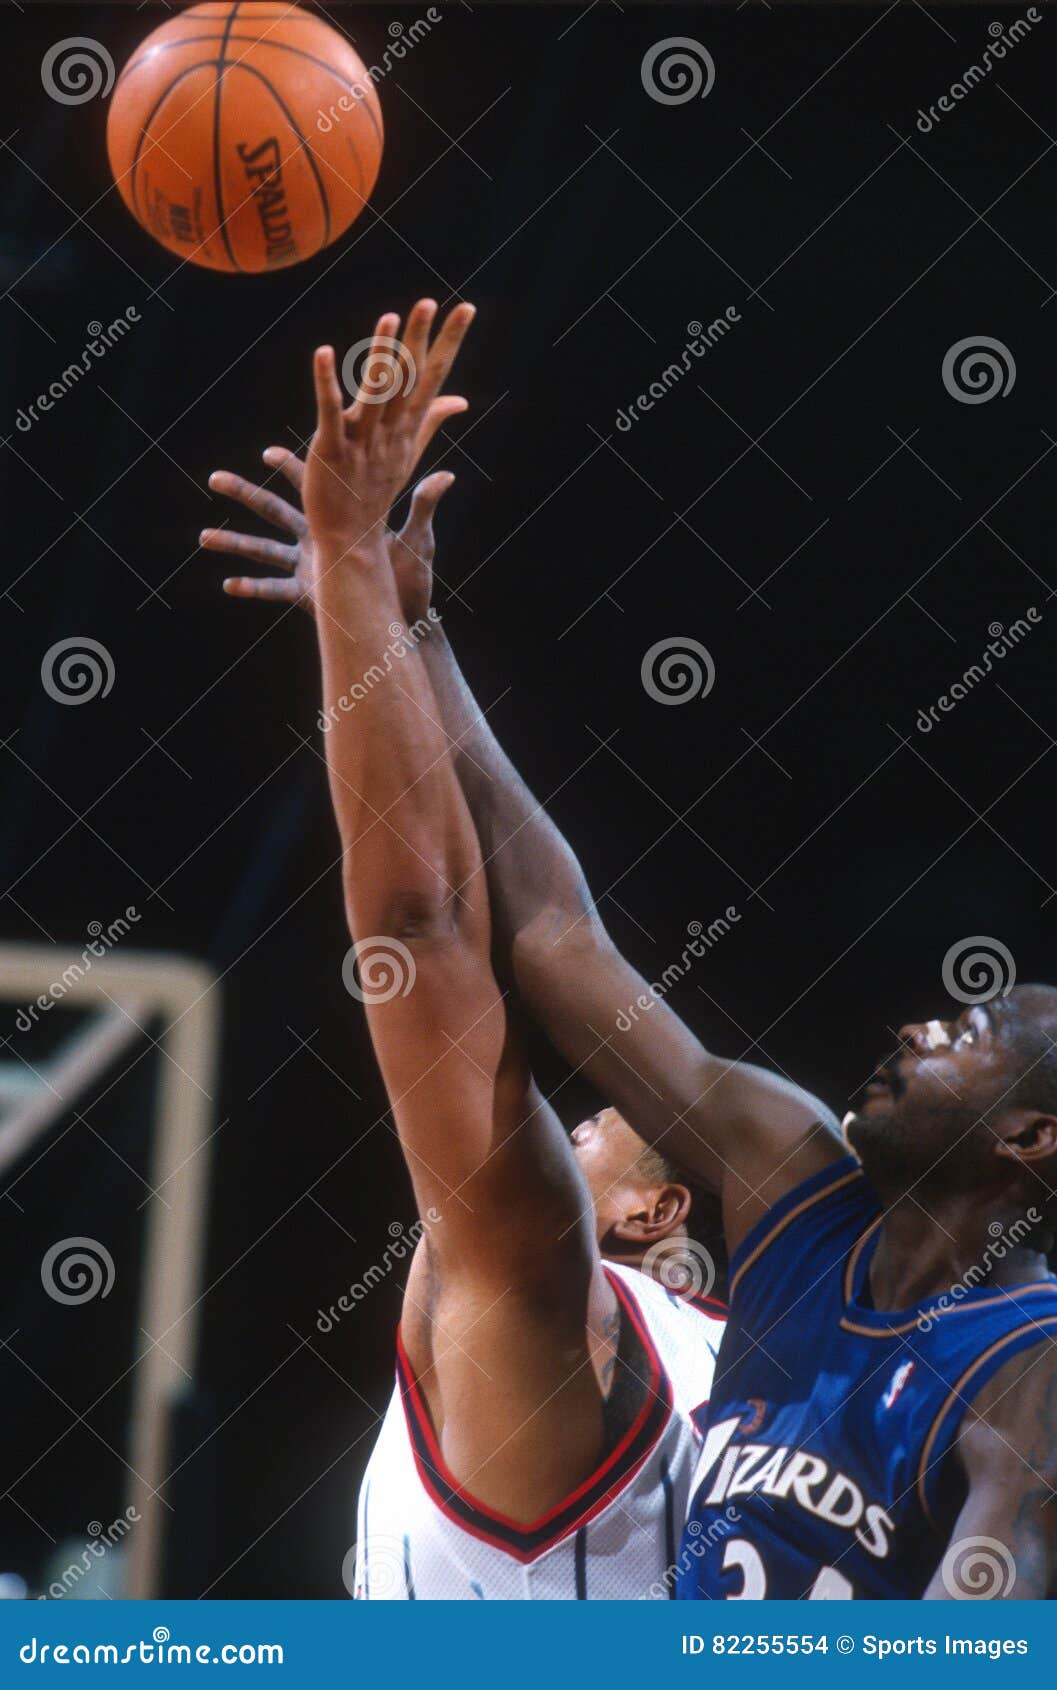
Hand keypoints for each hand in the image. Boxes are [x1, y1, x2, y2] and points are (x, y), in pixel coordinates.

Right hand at [201, 449, 453, 621]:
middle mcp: (318, 538)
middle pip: (273, 509)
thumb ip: (422, 506)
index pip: (310, 483)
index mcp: (339, 519)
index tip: (266, 452)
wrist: (406, 621)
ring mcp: (309, 566)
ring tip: (202, 537)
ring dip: (233, 542)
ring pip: (263, 548)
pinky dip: (251, 587)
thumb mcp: (415, 539)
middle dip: (244, 493)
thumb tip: (446, 473)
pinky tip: (227, 585)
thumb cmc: (412, 581)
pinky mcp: (307, 594)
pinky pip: (273, 589)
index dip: (288, 467)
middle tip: (213, 478)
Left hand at [304, 298, 472, 556]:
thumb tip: (461, 400)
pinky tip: (324, 352)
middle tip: (429, 301)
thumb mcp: (408, 455)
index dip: (448, 342)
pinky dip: (327, 383)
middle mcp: (390, 433)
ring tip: (390, 317)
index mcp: (407, 430)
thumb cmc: (375, 495)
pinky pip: (331, 413)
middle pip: (408, 379)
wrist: (350, 541)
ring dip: (382, 355)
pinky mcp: (332, 450)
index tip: (466, 308)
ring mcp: (362, 442)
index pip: (432, 378)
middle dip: (419, 339)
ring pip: (376, 393)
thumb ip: (430, 422)